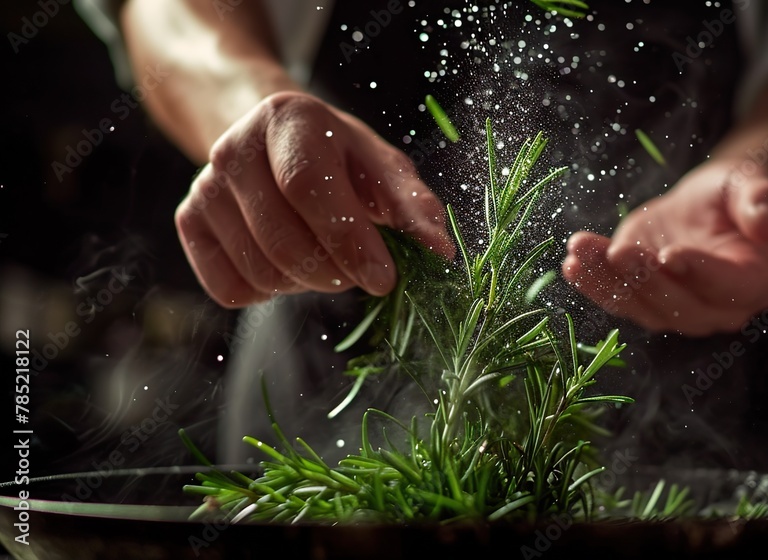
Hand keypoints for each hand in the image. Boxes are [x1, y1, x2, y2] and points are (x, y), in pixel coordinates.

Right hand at [174, 92, 454, 307]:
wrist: (271, 142)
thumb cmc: (338, 157)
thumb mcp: (382, 167)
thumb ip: (412, 206)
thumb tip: (440, 249)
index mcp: (289, 119)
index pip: (308, 186)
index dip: (349, 241)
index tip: (384, 279)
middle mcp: (235, 147)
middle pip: (284, 240)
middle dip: (334, 274)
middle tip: (359, 273)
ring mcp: (204, 185)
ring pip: (259, 272)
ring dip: (304, 285)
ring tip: (322, 257)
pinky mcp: (187, 221)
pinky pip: (229, 289)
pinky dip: (267, 293)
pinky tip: (285, 262)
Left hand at [561, 159, 767, 335]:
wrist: (706, 205)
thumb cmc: (734, 192)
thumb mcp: (751, 184)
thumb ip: (761, 201)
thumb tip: (767, 223)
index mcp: (754, 284)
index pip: (727, 287)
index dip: (699, 273)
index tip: (669, 255)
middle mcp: (719, 310)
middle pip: (680, 305)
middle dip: (646, 279)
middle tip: (620, 252)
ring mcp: (679, 312)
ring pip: (642, 306)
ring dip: (607, 281)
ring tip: (580, 251)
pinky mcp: (645, 302)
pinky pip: (618, 300)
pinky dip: (593, 284)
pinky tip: (572, 263)